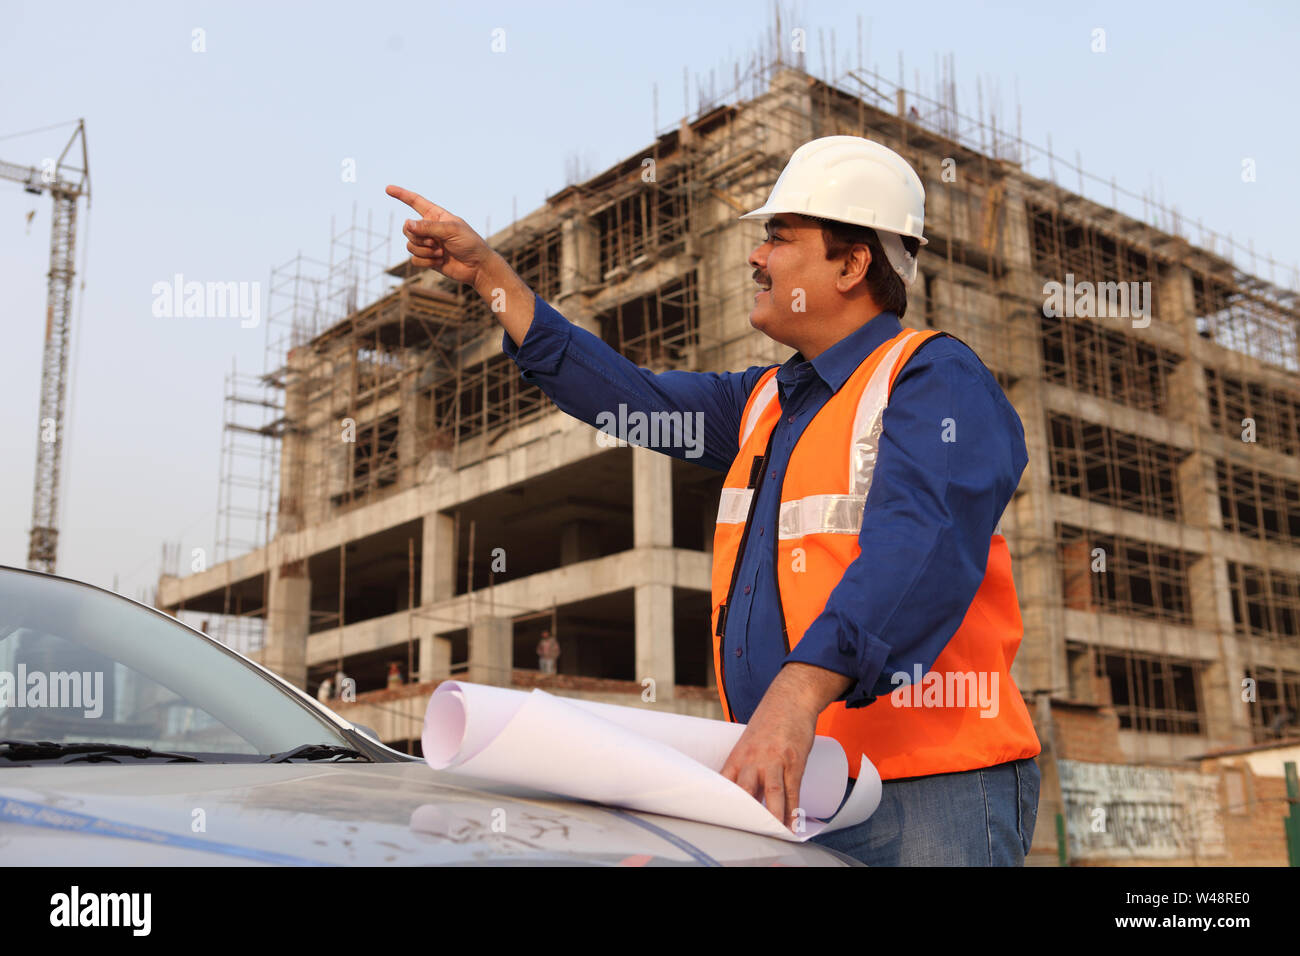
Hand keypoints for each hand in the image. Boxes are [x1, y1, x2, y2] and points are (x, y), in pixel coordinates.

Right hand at [385, 185, 493, 286]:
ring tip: (442, 252)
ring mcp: (427, 244)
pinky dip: (426, 262)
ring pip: (410, 245)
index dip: (401, 195)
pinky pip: (414, 260)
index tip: (388, 189)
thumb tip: (407, 224)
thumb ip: (428, 226)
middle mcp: (429, 228)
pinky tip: (440, 261)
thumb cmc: (469, 243)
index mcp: (436, 215)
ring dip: (425, 251)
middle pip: (407, 228)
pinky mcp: (427, 259)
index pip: (415, 202)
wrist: (477, 266)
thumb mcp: (451, 230)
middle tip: (436, 242)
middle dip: (419, 237)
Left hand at [719, 663, 851, 830]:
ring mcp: (775, 761)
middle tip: (744, 831)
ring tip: (772, 833)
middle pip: (744, 790)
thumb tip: (742, 791)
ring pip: (771, 792)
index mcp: (737, 756)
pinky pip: (793, 790)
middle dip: (744, 812)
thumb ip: (745, 766)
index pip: (723, 783)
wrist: (790, 699)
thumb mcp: (749, 741)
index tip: (719, 818)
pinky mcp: (794, 762)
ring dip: (772, 815)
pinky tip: (793, 822)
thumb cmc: (768, 721)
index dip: (721, 802)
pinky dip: (793, 809)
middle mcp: (753, 760)